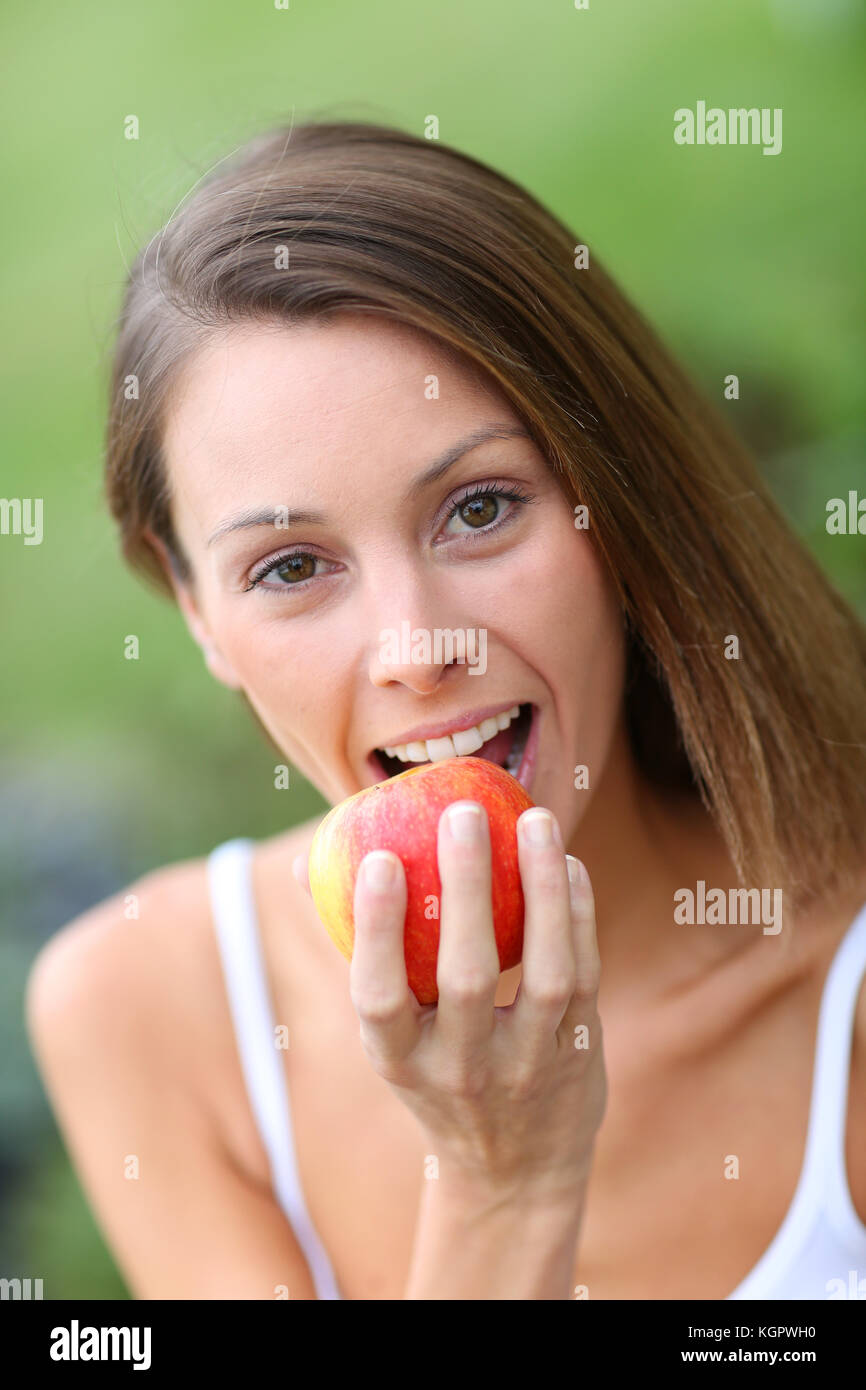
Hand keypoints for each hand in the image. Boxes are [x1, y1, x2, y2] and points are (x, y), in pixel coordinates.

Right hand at [343, 800, 606, 1201]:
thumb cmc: (435, 1072)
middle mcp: (461, 1069)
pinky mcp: (578, 1054)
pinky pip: (584, 976)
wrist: (514, 1171)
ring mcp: (527, 1065)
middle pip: (465, 976)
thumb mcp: (389, 1033)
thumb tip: (309, 862)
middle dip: (464, 889)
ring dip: (541, 891)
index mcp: (398, 1059)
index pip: (379, 996)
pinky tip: (568, 863)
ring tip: (536, 820)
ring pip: (544, 973)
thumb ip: (357, 948)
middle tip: (462, 814)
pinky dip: (577, 916)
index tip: (380, 859)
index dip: (378, 929)